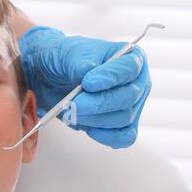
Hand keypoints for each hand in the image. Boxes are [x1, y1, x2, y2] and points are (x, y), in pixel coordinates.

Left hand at [18, 27, 149, 148]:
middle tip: (74, 103)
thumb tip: (88, 71)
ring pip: (123, 118)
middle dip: (99, 103)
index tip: (88, 83)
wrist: (54, 78)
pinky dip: (106, 136)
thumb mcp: (70, 54)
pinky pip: (124, 137)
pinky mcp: (123, 125)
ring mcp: (133, 105)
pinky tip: (89, 129)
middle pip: (128, 97)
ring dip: (95, 118)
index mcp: (132, 57)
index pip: (130, 68)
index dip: (111, 77)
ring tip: (73, 110)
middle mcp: (137, 82)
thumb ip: (80, 62)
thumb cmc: (68, 61)